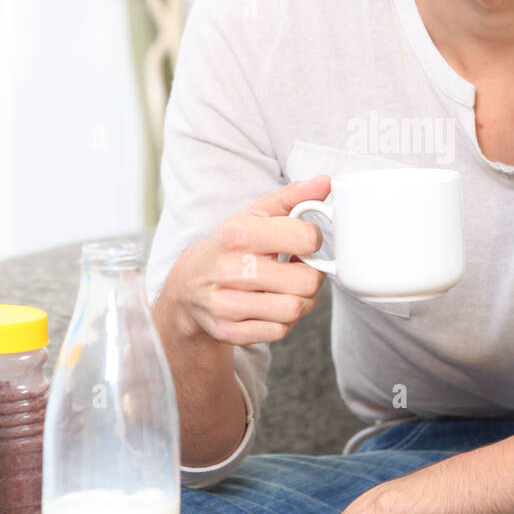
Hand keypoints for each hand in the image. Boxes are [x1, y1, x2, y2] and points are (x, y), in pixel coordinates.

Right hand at [167, 174, 332, 345]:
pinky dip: (284, 320)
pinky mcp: (229, 331)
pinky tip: (272, 305)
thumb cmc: (230, 246)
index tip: (303, 242)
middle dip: (312, 275)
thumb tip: (325, 181)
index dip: (313, 240)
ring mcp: (227, 304)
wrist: (188, 286)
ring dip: (301, 300)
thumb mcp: (255, 214)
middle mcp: (230, 269)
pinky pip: (281, 331)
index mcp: (239, 234)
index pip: (306, 238)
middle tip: (299, 269)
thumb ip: (292, 197)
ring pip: (296, 309)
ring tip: (288, 288)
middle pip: (307, 281)